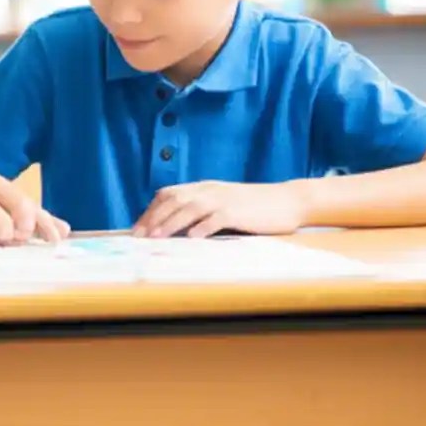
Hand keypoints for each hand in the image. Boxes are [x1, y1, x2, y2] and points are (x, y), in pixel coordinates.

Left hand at [133, 181, 306, 238]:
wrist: (288, 201)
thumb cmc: (254, 206)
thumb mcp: (223, 202)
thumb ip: (201, 209)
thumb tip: (175, 227)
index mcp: (204, 188)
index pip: (169, 194)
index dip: (151, 210)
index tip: (137, 228)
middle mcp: (210, 191)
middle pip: (175, 200)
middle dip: (154, 218)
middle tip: (139, 236)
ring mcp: (224, 200)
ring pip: (191, 208)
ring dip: (171, 223)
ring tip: (156, 237)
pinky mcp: (239, 212)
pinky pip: (217, 218)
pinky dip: (203, 227)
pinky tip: (192, 237)